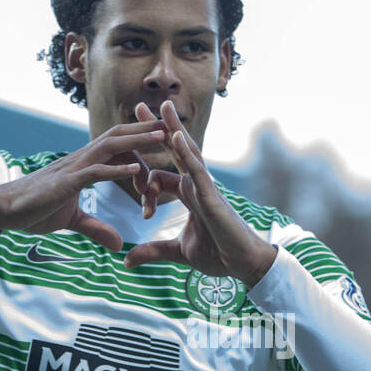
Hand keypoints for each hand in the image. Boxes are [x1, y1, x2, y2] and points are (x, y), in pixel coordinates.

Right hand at [0, 120, 168, 249]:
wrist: (4, 210)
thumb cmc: (34, 210)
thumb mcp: (73, 221)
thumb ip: (97, 229)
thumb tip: (119, 246)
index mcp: (84, 165)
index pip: (117, 147)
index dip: (140, 143)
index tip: (163, 141)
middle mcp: (81, 160)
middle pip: (118, 137)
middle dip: (146, 131)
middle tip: (173, 126)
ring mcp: (73, 168)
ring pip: (110, 147)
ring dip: (138, 142)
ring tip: (163, 139)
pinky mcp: (66, 183)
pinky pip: (94, 172)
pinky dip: (116, 171)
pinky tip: (135, 171)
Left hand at [124, 101, 276, 285]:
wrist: (242, 265)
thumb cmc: (218, 254)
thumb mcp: (177, 253)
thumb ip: (153, 251)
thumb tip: (127, 260)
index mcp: (189, 194)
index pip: (160, 176)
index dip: (146, 186)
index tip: (144, 211)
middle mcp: (197, 185)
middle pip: (175, 150)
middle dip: (157, 128)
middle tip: (138, 106)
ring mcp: (205, 188)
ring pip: (188, 152)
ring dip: (174, 128)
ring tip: (162, 106)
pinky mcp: (212, 196)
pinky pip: (197, 170)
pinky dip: (187, 153)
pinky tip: (177, 136)